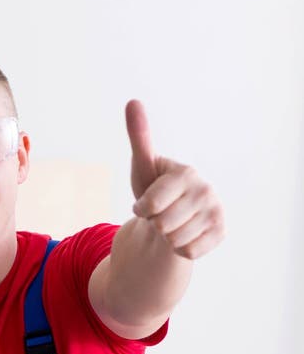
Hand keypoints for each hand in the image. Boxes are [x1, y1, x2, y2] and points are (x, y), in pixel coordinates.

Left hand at [125, 99, 224, 258]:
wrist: (173, 215)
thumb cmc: (155, 188)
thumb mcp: (143, 166)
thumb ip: (139, 137)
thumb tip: (132, 101)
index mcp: (186, 173)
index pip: (152, 205)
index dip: (142, 209)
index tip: (146, 203)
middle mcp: (205, 190)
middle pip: (163, 225)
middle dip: (155, 224)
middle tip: (162, 214)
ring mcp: (215, 212)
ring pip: (174, 241)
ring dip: (167, 238)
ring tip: (172, 224)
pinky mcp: (220, 232)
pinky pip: (188, 252)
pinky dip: (180, 249)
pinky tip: (184, 235)